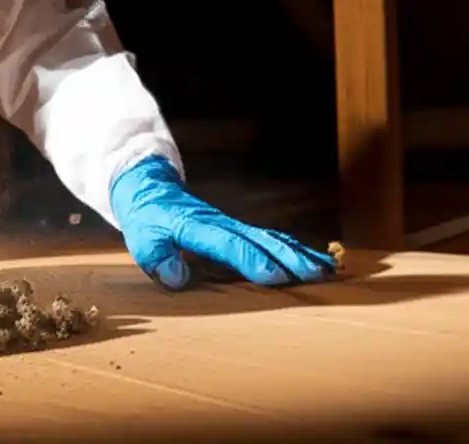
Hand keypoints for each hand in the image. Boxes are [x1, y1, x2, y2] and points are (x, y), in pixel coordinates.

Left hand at [110, 156, 335, 290]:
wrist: (150, 190)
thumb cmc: (146, 220)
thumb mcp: (141, 240)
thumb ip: (157, 258)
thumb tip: (175, 277)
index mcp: (196, 226)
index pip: (227, 244)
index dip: (250, 259)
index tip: (274, 275)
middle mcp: (221, 223)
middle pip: (260, 239)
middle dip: (289, 256)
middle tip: (315, 273)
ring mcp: (232, 225)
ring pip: (270, 238)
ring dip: (298, 253)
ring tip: (327, 269)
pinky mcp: (237, 230)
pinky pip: (268, 239)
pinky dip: (292, 249)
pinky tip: (313, 261)